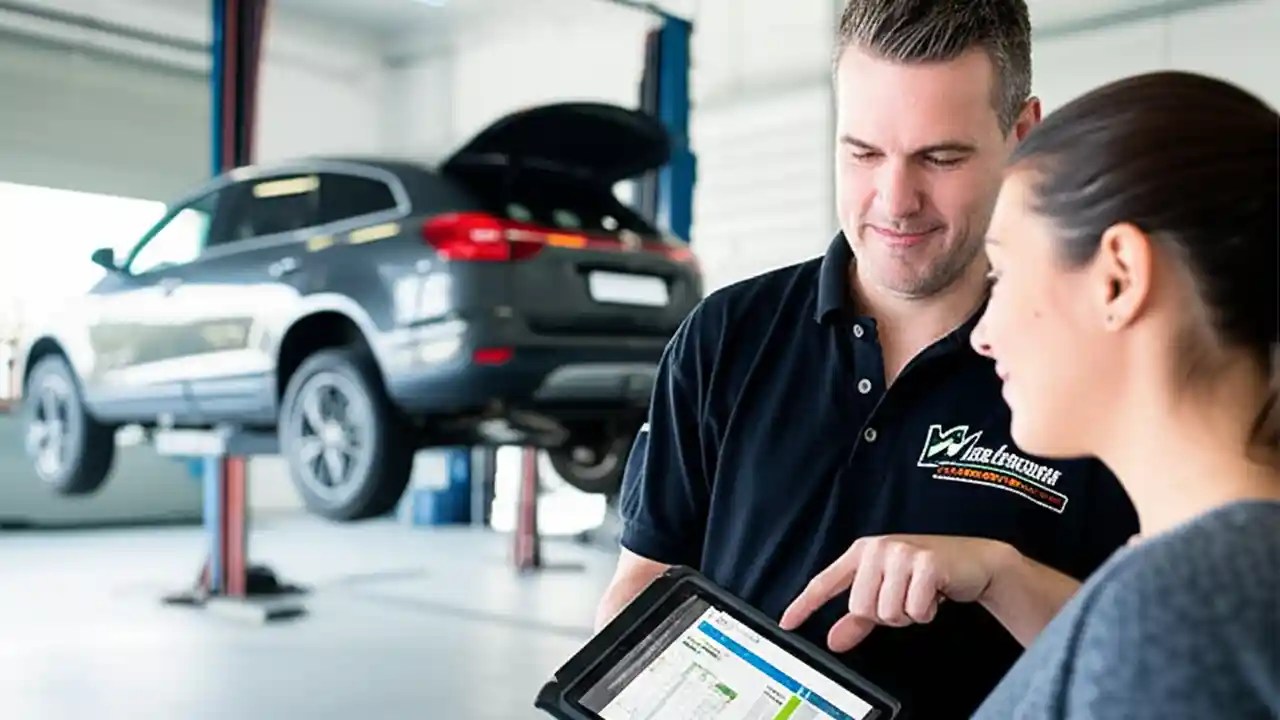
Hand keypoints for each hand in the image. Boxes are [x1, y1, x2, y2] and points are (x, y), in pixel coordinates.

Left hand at [778, 534, 1013, 652]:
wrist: (974, 562)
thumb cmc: (927, 574)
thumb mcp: (887, 593)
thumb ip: (858, 619)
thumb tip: (834, 640)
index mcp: (861, 553)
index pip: (825, 582)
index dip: (804, 604)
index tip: (787, 623)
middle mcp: (877, 549)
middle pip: (861, 607)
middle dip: (886, 614)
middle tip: (904, 598)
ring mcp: (901, 553)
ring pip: (887, 612)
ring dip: (908, 614)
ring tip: (920, 594)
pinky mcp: (926, 563)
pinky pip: (914, 610)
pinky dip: (926, 611)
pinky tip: (935, 594)